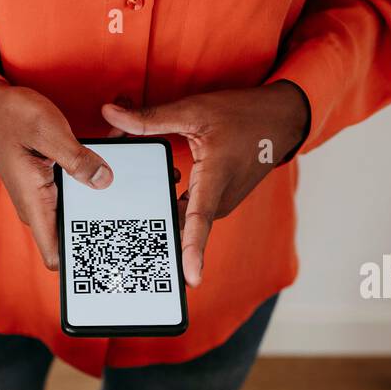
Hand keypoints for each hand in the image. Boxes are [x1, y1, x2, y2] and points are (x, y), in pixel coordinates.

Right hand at [0, 81, 112, 270]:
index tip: (105, 250)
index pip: (55, 256)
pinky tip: (106, 167)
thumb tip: (104, 181)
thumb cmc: (12, 117)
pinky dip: (90, 185)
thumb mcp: (48, 132)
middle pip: (72, 237)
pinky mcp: (49, 186)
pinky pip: (74, 196)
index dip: (79, 260)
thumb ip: (77, 159)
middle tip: (128, 213)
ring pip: (76, 215)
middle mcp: (38, 207)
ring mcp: (43, 198)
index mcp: (34, 203)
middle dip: (98, 228)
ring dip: (97, 203)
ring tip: (124, 185)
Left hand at [102, 82, 308, 287]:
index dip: (193, 252)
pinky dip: (172, 199)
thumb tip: (109, 113)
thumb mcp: (194, 110)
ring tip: (137, 191)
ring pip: (181, 215)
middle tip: (118, 217)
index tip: (191, 279)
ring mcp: (219, 204)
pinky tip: (159, 185)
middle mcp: (218, 200)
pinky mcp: (217, 202)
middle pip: (178, 222)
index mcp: (215, 180)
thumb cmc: (243, 115)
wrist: (281, 120)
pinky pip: (188, 209)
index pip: (200, 221)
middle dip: (149, 218)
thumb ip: (150, 117)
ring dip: (160, 204)